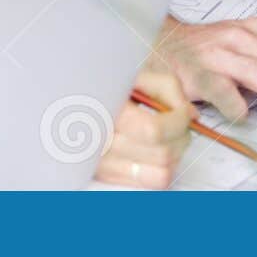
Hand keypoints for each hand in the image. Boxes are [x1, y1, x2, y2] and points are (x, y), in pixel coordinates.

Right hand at [93, 66, 190, 189]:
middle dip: (181, 136)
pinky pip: (151, 182)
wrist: (67, 101)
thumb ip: (165, 87)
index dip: (177, 121)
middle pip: (163, 154)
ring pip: (162, 174)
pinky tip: (155, 150)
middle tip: (177, 121)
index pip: (153, 131)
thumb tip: (188, 113)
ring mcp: (103, 165)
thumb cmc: (101, 84)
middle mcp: (100, 143)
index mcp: (103, 111)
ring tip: (168, 136)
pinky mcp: (108, 176)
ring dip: (175, 154)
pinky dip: (163, 167)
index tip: (181, 111)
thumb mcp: (131, 74)